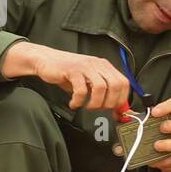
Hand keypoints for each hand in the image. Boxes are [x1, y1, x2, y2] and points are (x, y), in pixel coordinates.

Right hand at [1, 42, 129, 110]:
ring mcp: (85, 66)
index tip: (115, 110)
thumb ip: (102, 92)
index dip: (121, 99)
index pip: (124, 83)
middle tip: (99, 108)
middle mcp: (97, 64)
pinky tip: (74, 103)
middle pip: (116, 85)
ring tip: (87, 106)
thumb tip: (116, 109)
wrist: (46, 60)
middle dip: (109, 103)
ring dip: (95, 103)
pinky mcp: (72, 70)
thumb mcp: (88, 81)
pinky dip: (79, 101)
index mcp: (104, 66)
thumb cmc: (67, 72)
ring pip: (101, 87)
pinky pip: (81, 89)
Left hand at [143, 96, 170, 171]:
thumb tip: (125, 116)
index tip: (154, 112)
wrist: (160, 154)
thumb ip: (138, 119)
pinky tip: (156, 160)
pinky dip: (166, 159)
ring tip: (157, 146)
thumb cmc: (154, 134)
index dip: (168, 106)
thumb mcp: (146, 125)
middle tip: (162, 128)